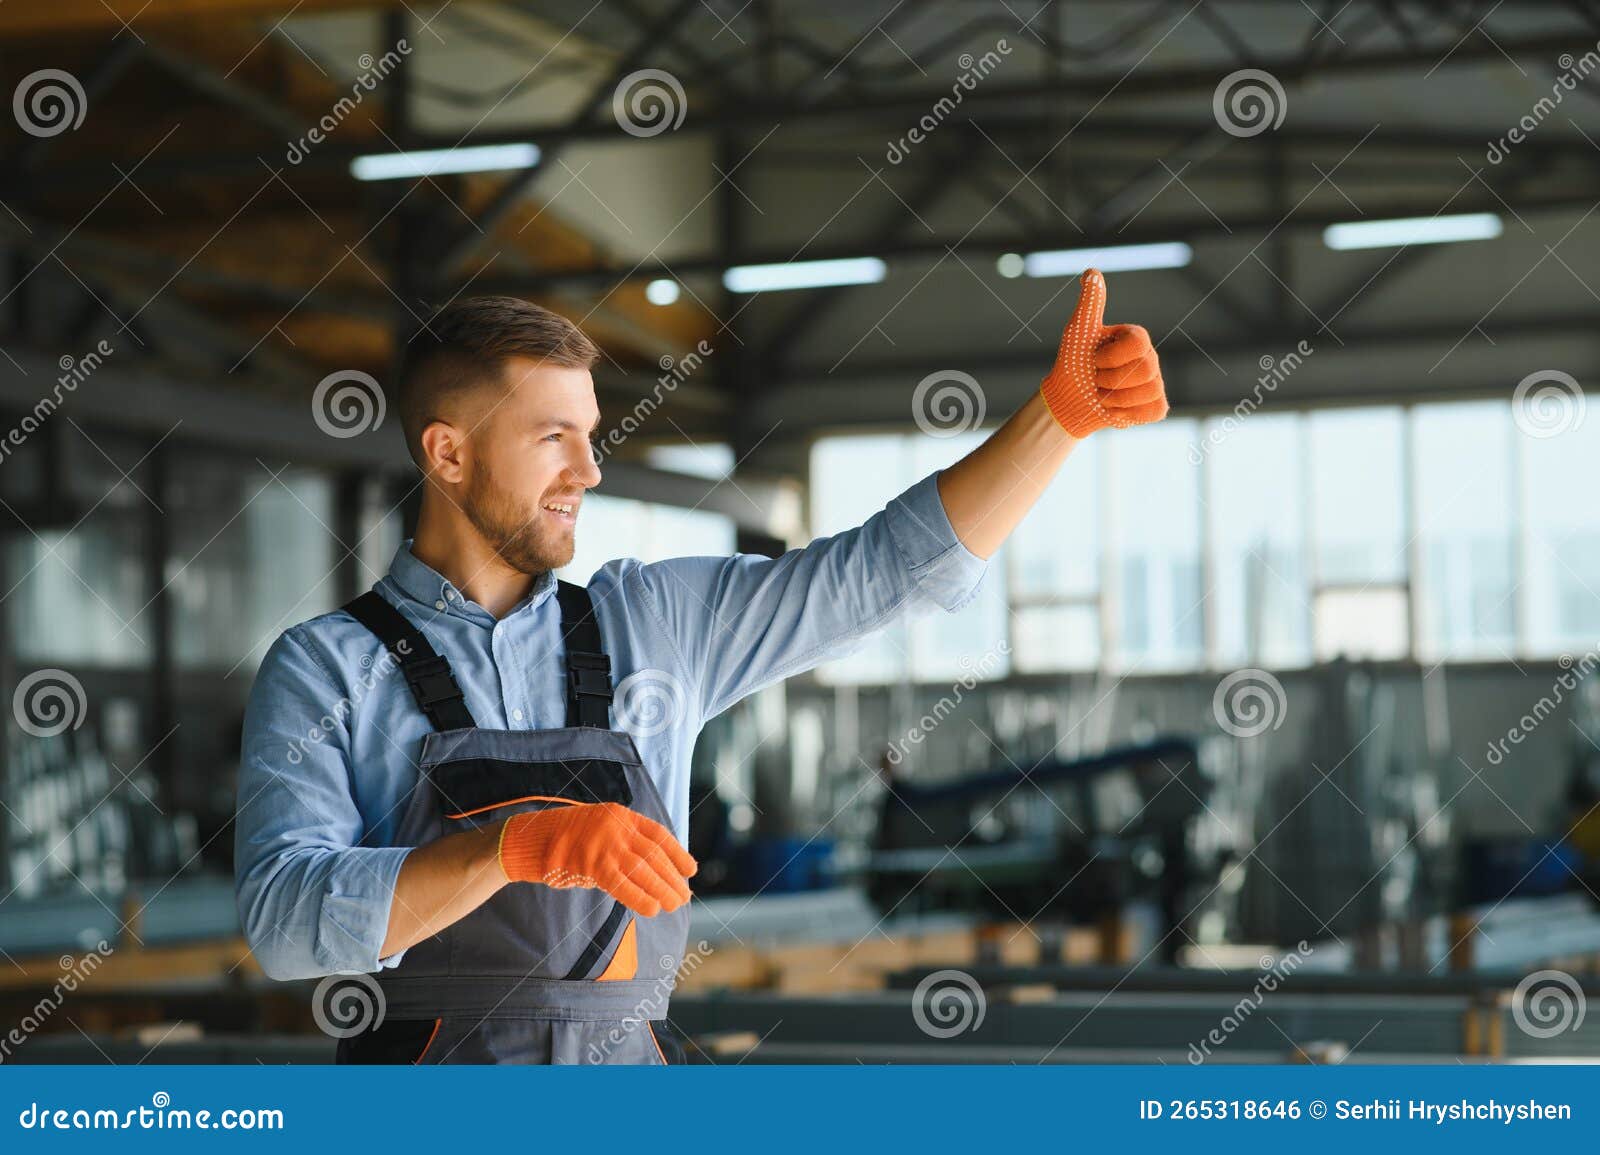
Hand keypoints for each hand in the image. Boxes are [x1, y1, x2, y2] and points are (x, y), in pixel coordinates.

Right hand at [497, 802, 696, 915]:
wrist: (530, 839)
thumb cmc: (567, 840)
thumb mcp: (600, 830)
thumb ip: (624, 844)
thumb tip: (655, 870)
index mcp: (621, 815)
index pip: (659, 835)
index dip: (677, 854)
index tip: (691, 871)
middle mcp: (617, 826)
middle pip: (655, 855)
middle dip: (672, 877)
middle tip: (684, 896)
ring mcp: (605, 844)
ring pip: (644, 870)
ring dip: (663, 890)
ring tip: (674, 904)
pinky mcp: (593, 864)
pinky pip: (624, 884)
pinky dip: (641, 898)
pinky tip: (652, 909)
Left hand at [1038, 268, 1167, 437]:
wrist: (1069, 400)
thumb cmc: (1074, 362)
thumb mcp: (1079, 331)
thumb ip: (1091, 303)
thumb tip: (1091, 271)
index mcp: (1136, 338)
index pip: (1138, 344)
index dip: (1112, 356)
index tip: (1094, 359)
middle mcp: (1150, 358)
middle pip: (1145, 370)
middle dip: (1111, 380)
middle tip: (1096, 379)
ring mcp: (1155, 383)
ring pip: (1148, 392)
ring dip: (1115, 398)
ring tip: (1103, 394)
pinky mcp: (1154, 406)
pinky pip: (1153, 411)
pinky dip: (1130, 414)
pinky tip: (1115, 409)